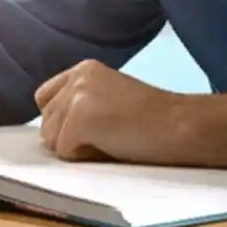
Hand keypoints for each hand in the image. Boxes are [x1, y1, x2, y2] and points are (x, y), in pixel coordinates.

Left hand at [34, 59, 185, 162]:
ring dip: (77, 148)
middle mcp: (76, 77)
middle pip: (46, 122)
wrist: (181, 126)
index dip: (60, 121)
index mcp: (83, 69)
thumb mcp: (109, 99)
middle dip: (69, 138)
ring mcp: (76, 96)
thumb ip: (80, 105)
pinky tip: (112, 146)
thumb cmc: (152, 121)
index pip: (45, 98)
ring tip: (111, 140)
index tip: (87, 130)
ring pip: (51, 139)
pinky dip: (85, 157)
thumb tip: (50, 134)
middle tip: (108, 136)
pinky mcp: (80, 118)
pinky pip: (65, 152)